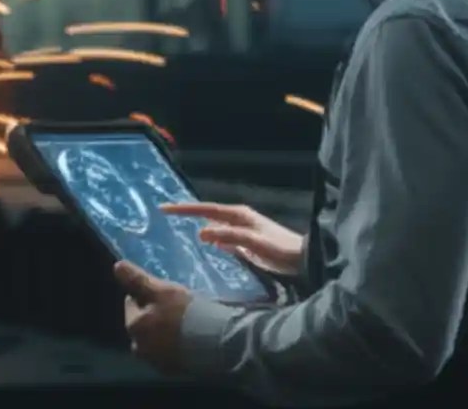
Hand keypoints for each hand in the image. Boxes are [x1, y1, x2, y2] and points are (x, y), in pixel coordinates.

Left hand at [113, 260, 191, 374]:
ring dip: (163, 331)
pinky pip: (168, 352)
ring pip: (154, 339)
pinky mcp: (171, 370)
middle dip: (153, 315)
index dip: (147, 295)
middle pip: (142, 323)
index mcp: (133, 326)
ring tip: (183, 323)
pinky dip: (173, 345)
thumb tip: (117, 266)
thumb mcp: (161, 290)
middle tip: (174, 308)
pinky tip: (187, 338)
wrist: (214, 343)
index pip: (131, 303)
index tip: (163, 293)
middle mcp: (138, 347)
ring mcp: (155, 361)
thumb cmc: (185, 313)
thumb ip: (137, 279)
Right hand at [161, 202, 303, 275]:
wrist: (302, 259)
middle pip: (207, 215)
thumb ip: (229, 236)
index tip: (165, 208)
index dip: (185, 209)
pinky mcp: (244, 243)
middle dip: (187, 215)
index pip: (206, 209)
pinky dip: (211, 240)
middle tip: (165, 216)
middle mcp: (238, 219)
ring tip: (178, 230)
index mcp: (239, 215)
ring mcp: (241, 231)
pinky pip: (221, 239)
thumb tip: (201, 232)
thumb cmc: (279, 249)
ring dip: (197, 227)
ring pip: (213, 227)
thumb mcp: (253, 242)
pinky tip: (204, 247)